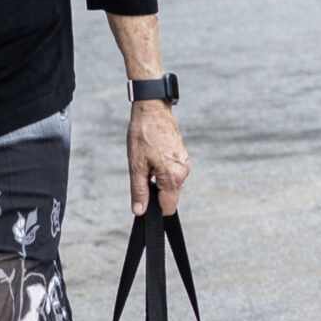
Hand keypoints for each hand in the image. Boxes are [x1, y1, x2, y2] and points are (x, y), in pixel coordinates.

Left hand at [128, 100, 189, 215]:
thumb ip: (139, 191)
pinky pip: (172, 173)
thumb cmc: (143, 134)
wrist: (152, 110)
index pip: (168, 206)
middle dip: (154, 192)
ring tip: (145, 162)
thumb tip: (140, 211)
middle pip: (169, 196)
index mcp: (174, 176)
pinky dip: (161, 171)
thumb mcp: (136, 166)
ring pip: (170, 184)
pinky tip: (151, 158)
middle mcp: (183, 172)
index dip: (154, 209)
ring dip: (157, 180)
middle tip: (141, 174)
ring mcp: (184, 163)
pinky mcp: (182, 157)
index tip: (143, 202)